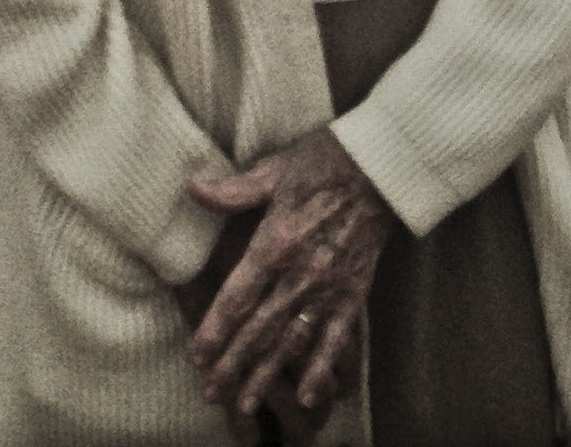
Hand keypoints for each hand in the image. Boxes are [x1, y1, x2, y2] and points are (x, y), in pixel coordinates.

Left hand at [182, 128, 392, 437]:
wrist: (378, 168)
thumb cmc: (320, 163)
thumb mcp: (273, 170)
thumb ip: (233, 190)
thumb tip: (192, 189)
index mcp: (275, 241)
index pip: (237, 296)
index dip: (215, 329)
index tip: (196, 356)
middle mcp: (300, 272)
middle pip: (260, 329)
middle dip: (234, 365)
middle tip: (211, 394)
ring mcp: (329, 287)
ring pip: (292, 342)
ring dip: (268, 375)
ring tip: (245, 407)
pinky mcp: (354, 294)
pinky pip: (337, 339)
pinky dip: (323, 369)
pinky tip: (308, 395)